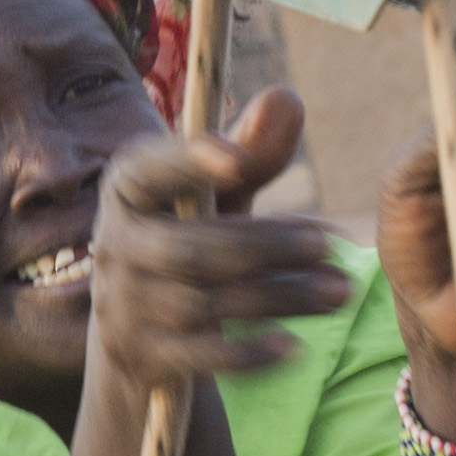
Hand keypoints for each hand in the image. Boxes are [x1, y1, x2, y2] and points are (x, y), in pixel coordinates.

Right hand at [88, 83, 349, 391]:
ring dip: (280, 297)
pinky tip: (296, 346)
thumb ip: (253, 153)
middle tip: (333, 245)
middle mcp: (114, 244)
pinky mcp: (142, 356)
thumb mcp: (215, 198)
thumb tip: (286, 99)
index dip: (190, 162)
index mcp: (127, 188)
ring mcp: (123, 305)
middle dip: (268, 246)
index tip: (238, 160)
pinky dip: (249, 353)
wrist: (135, 337)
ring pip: (205, 303)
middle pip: (192, 248)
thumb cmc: (187, 241)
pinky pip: (199, 356)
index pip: (151, 170)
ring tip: (340, 290)